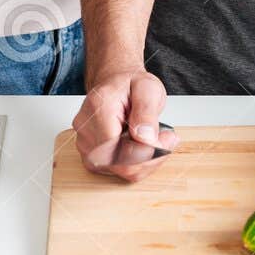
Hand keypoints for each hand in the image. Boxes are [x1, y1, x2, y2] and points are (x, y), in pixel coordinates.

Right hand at [72, 67, 178, 182]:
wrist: (116, 83)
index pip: (120, 148)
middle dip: (151, 157)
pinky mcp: (91, 155)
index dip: (149, 151)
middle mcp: (86, 129)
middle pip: (121, 164)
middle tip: (167, 139)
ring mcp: (85, 144)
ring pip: (120, 171)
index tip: (169, 137)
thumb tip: (145, 138)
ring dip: (145, 161)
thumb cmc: (130, 84)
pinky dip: (136, 164)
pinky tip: (144, 147)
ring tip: (158, 140)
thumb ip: (147, 111)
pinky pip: (116, 170)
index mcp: (99, 108)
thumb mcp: (147, 87)